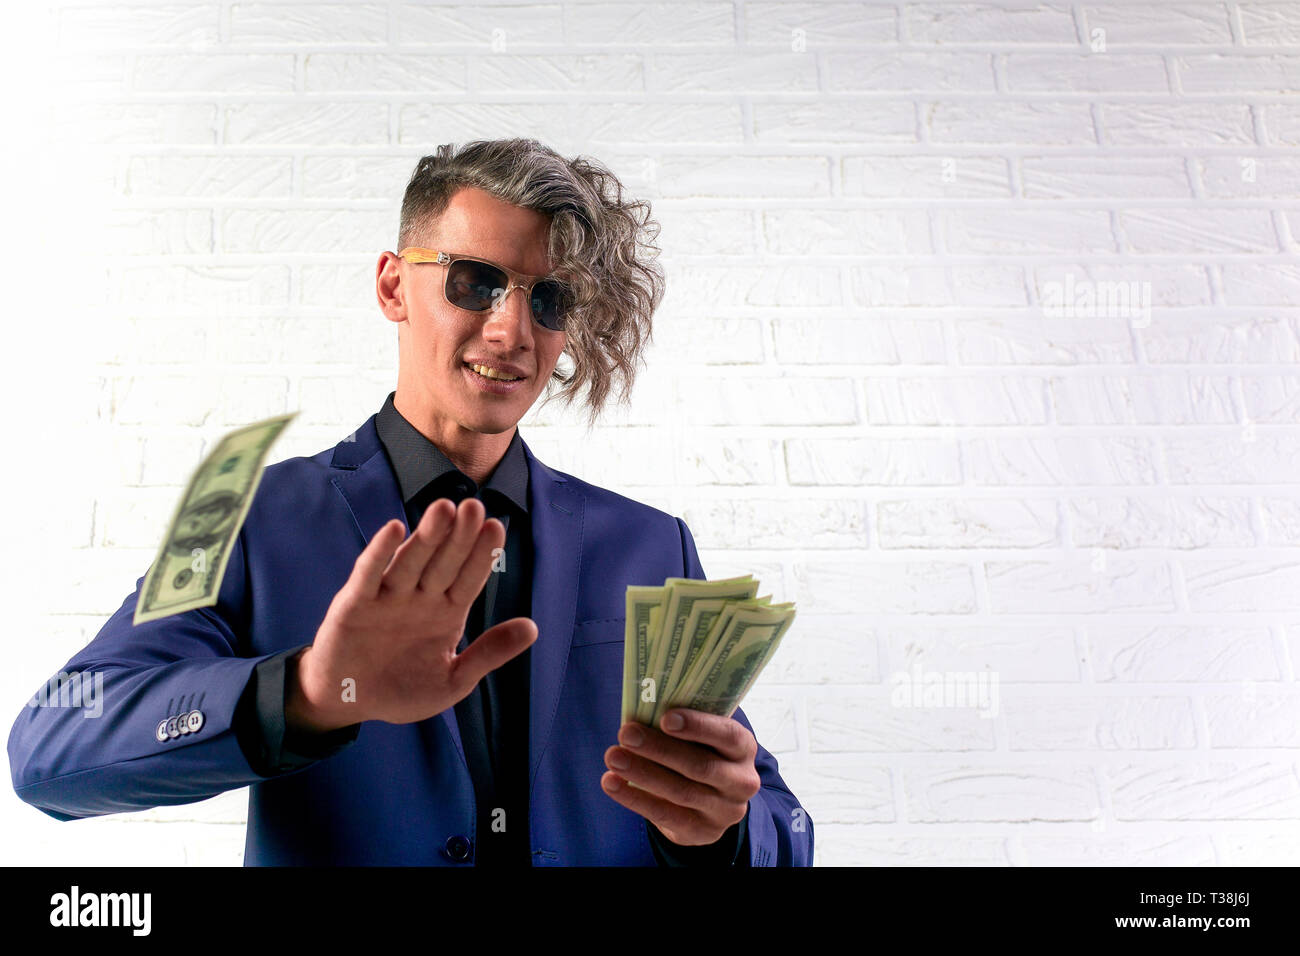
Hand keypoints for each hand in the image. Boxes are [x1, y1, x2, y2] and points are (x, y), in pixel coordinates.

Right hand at [286, 497, 536, 730]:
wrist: (349, 703)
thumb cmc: (402, 690)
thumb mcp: (453, 680)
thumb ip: (488, 653)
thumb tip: (533, 628)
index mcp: (446, 613)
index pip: (469, 578)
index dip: (483, 555)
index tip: (498, 528)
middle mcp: (420, 598)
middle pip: (444, 562)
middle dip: (460, 536)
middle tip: (475, 506)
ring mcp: (388, 598)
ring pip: (411, 561)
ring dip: (427, 535)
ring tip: (444, 508)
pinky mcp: (355, 603)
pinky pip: (369, 574)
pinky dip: (380, 552)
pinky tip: (394, 529)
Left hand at [601, 709, 760, 846]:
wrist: (713, 803)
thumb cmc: (699, 753)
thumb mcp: (702, 738)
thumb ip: (680, 726)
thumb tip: (640, 713)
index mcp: (743, 748)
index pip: (727, 735)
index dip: (698, 726)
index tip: (666, 718)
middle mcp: (741, 781)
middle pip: (699, 766)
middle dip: (659, 749)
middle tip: (626, 733)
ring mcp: (724, 811)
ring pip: (681, 792)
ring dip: (643, 773)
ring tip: (613, 756)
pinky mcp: (702, 832)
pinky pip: (666, 816)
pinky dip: (635, 798)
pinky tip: (611, 783)